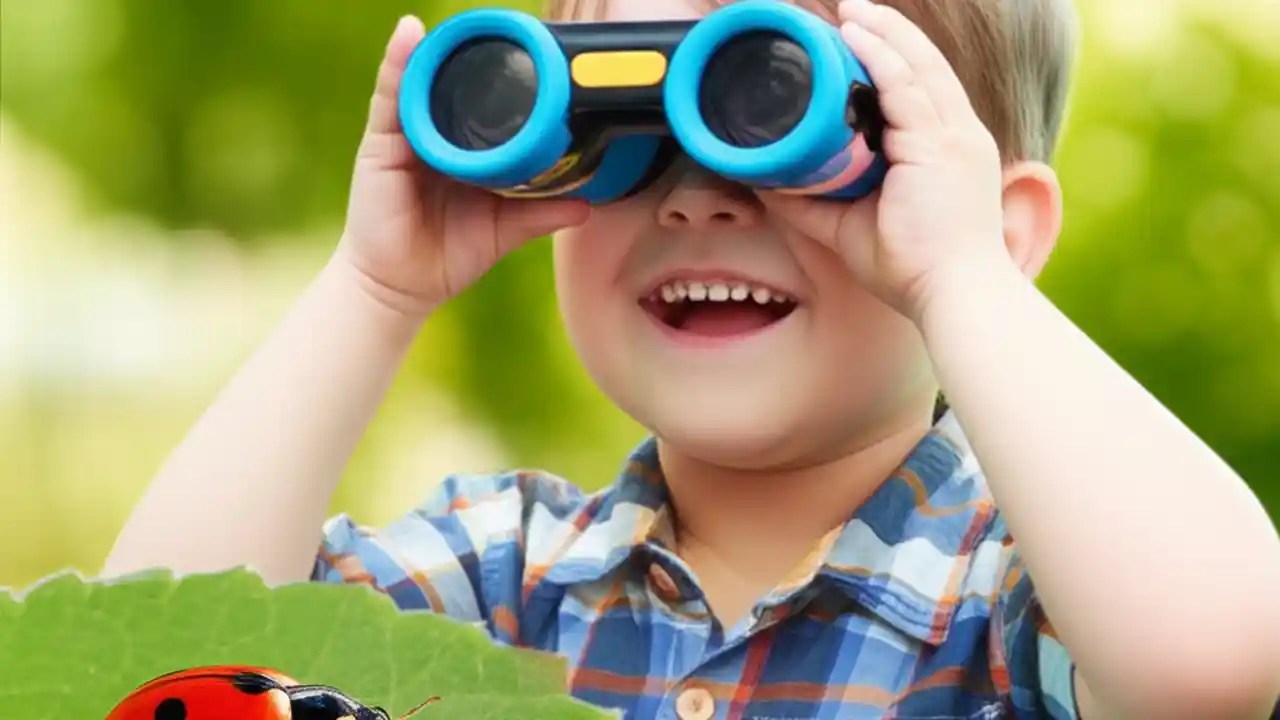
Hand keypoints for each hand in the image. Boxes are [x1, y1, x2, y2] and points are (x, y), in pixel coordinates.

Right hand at [337, 16, 589, 318]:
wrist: (401, 289)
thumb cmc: (447, 256)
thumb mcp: (504, 230)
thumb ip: (540, 213)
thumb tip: (589, 204)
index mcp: (463, 152)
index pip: (482, 107)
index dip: (500, 81)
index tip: (530, 55)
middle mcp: (435, 138)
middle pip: (452, 88)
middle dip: (472, 59)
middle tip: (505, 34)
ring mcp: (406, 137)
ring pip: (422, 84)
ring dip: (438, 50)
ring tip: (460, 25)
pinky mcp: (381, 144)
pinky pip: (389, 97)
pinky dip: (398, 64)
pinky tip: (410, 36)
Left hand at [758, 0, 1010, 323]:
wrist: (953, 294)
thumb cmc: (915, 269)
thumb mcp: (851, 228)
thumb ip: (813, 205)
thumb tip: (767, 185)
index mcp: (946, 152)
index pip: (921, 90)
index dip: (891, 60)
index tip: (857, 42)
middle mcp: (956, 136)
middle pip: (923, 67)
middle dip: (887, 34)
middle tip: (850, 12)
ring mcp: (951, 137)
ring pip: (916, 66)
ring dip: (881, 33)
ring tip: (850, 11)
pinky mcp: (939, 145)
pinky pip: (906, 86)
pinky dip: (880, 55)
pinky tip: (857, 34)